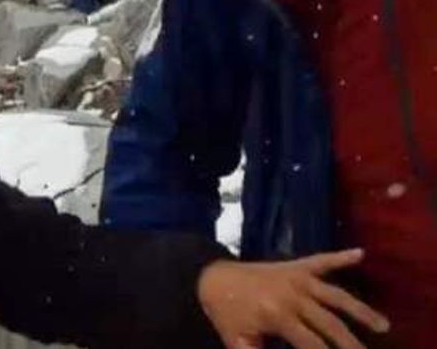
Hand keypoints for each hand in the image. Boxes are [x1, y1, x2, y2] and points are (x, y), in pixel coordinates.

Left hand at [197, 248, 388, 348]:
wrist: (210, 278)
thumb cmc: (225, 313)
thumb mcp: (237, 340)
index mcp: (278, 316)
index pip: (313, 344)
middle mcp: (292, 296)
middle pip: (331, 324)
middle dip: (351, 344)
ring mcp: (297, 278)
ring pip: (337, 295)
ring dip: (361, 310)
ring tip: (384, 326)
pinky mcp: (296, 265)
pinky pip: (322, 260)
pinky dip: (340, 256)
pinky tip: (360, 253)